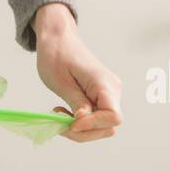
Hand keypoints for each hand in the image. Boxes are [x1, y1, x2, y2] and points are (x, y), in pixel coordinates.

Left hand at [33, 3, 121, 142]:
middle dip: (83, 131)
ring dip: (79, 128)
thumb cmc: (56, 55)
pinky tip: (65, 112)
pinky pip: (95, 118)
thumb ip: (76, 102)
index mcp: (104, 84)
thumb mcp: (61, 82)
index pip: (113, 117)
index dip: (92, 125)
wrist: (58, 39)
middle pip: (107, 127)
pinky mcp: (100, 97)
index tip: (70, 122)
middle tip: (59, 122)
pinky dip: (79, 122)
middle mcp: (112, 90)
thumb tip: (83, 121)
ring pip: (101, 126)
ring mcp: (108, 94)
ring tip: (59, 114)